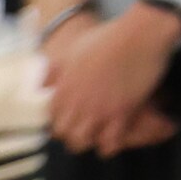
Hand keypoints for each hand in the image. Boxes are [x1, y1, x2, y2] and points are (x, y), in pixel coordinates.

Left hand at [42, 3, 180, 154]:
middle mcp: (76, 102)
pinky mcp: (121, 113)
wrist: (139, 35)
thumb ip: (54, 70)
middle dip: (73, 135)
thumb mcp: (73, 49)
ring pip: (84, 142)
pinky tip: (116, 139)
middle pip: (65, 134)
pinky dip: (111, 144)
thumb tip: (42, 87)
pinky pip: (110, 142)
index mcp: (63, 88)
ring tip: (99, 136)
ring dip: (90, 141)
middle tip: (85, 130)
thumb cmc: (107, 38)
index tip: (70, 120)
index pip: (51, 118)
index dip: (60, 121)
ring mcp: (98, 110)